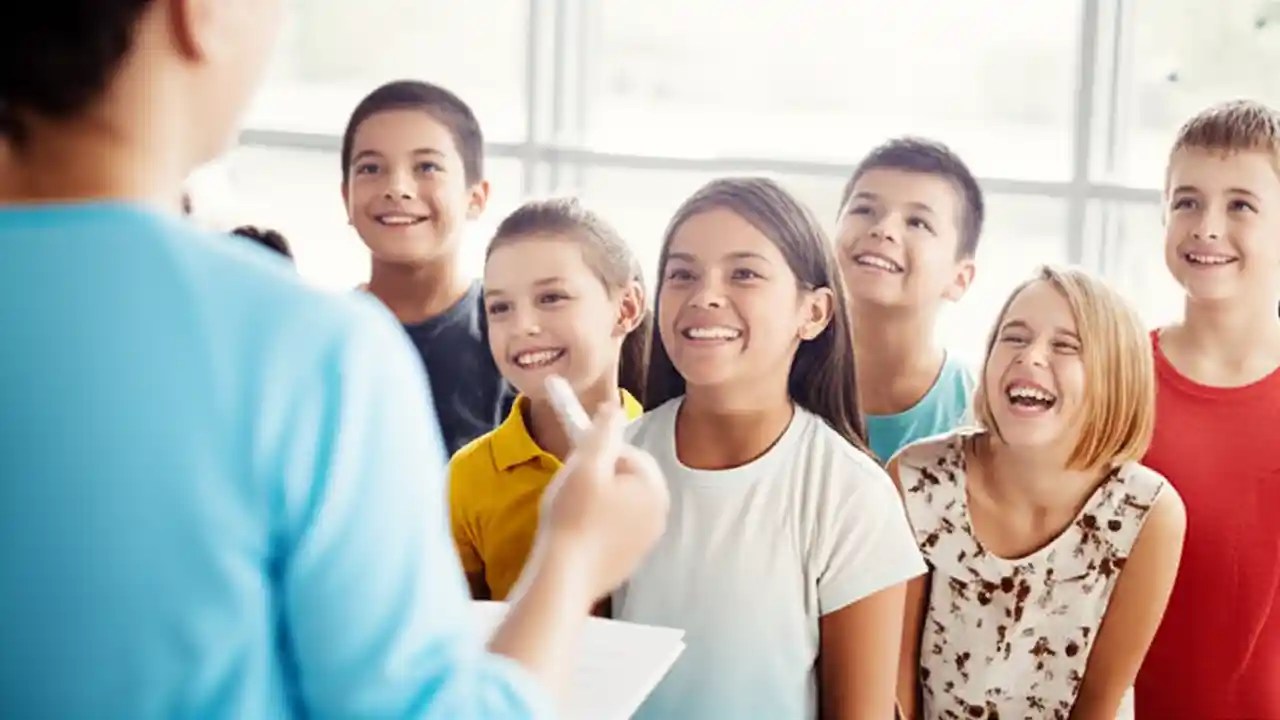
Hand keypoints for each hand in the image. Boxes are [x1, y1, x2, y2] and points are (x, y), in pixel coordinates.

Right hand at [537, 401, 668, 600]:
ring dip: (595, 502)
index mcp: (654, 489)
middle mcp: (659, 515)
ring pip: (617, 506)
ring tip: (570, 512)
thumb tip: (614, 408)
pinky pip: (613, 532)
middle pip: (625, 480)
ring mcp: (645, 542)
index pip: (628, 454)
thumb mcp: (586, 463)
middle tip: (571, 489)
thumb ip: (603, 431)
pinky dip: (595, 528)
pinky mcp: (628, 561)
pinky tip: (574, 534)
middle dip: (598, 479)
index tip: (577, 464)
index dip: (598, 455)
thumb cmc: (573, 517)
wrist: (564, 577)